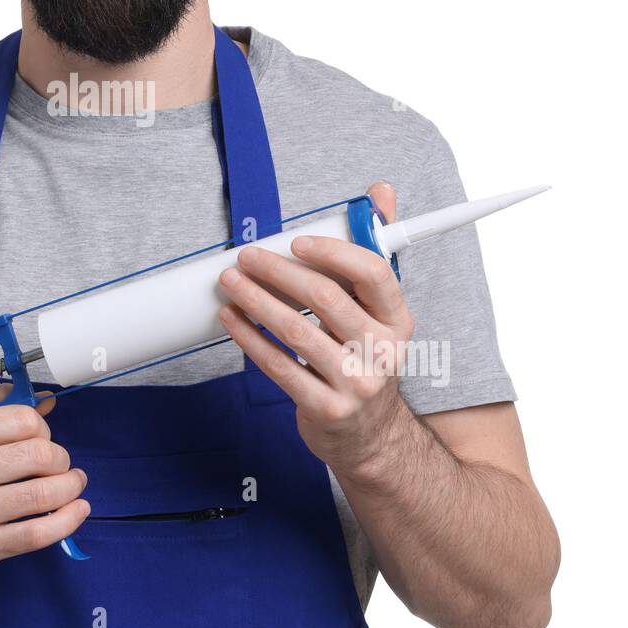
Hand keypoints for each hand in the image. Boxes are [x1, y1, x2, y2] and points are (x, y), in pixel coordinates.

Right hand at [0, 385, 89, 585]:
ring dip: (70, 486)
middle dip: (60, 457)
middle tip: (60, 463)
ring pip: (42, 494)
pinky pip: (34, 534)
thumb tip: (42, 402)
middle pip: (38, 454)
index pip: (20, 419)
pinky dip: (66, 521)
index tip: (42, 436)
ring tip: (73, 484)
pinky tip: (76, 511)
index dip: (43, 425)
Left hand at [216, 181, 415, 473]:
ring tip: (229, 281)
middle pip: (325, 297)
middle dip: (278, 271)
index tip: (294, 241)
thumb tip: (380, 191)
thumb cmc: (364, 358)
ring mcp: (357, 383)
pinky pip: (278, 366)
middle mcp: (383, 351)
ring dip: (255, 300)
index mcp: (398, 320)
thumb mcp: (379, 311)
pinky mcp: (327, 409)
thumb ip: (374, 250)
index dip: (331, 251)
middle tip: (246, 256)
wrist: (370, 436)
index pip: (372, 273)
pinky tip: (230, 319)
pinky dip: (249, 338)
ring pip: (296, 331)